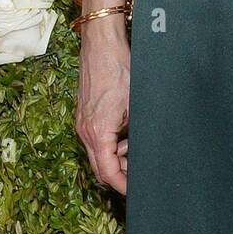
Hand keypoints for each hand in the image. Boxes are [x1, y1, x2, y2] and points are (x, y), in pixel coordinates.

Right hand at [76, 16, 130, 193]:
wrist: (100, 42)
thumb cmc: (119, 67)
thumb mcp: (136, 102)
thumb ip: (139, 130)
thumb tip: (149, 149)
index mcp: (98, 132)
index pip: (108, 172)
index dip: (123, 185)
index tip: (137, 191)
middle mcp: (85, 131)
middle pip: (101, 167)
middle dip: (121, 174)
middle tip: (141, 172)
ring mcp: (83, 122)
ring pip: (98, 153)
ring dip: (117, 157)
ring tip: (137, 148)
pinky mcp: (85, 114)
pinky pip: (96, 139)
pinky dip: (111, 143)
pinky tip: (127, 134)